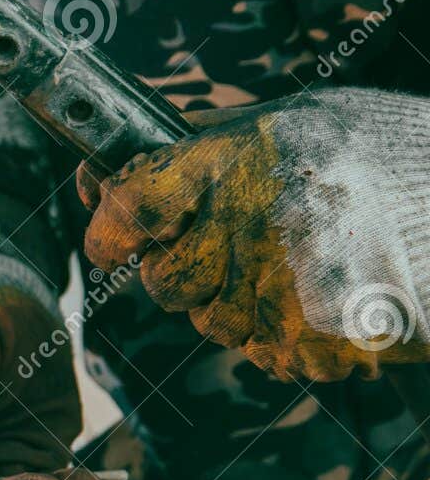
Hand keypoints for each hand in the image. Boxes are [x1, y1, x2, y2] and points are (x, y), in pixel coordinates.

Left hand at [79, 89, 429, 381]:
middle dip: (191, 275)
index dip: (110, 230)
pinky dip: (293, 339)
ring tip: (308, 266)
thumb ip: (199, 150)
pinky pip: (269, 357)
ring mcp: (290, 279)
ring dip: (246, 309)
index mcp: (240, 155)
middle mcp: (258, 215)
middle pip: (165, 281)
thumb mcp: (291, 122)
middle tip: (249, 247)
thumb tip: (97, 179)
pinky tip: (334, 297)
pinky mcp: (322, 333)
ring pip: (214, 326)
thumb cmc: (383, 154)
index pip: (130, 205)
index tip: (114, 243)